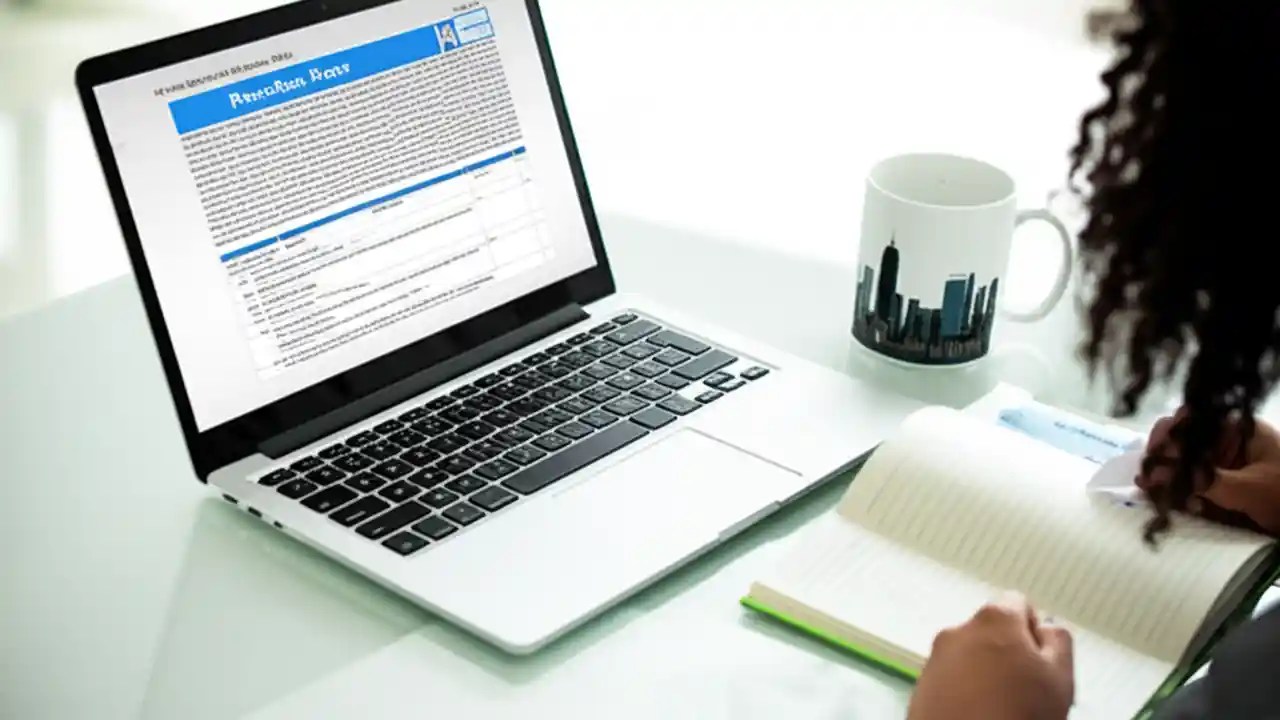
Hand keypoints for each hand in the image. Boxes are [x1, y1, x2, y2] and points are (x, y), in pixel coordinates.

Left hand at [908, 592, 1073, 719]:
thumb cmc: (1019, 713)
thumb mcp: (1059, 678)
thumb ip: (1059, 642)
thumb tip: (1047, 627)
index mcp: (993, 620)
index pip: (1018, 605)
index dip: (1034, 633)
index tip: (1040, 664)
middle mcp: (957, 630)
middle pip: (991, 633)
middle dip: (1008, 655)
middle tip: (1024, 691)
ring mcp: (933, 658)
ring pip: (969, 658)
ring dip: (985, 674)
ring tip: (999, 708)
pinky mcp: (919, 688)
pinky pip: (949, 680)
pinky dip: (963, 691)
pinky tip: (976, 715)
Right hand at [1140, 412, 1279, 533]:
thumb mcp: (1250, 489)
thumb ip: (1204, 480)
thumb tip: (1156, 473)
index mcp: (1239, 429)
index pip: (1193, 419)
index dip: (1169, 434)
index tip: (1155, 456)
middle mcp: (1227, 440)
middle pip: (1182, 438)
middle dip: (1161, 456)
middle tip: (1147, 477)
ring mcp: (1222, 462)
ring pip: (1181, 460)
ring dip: (1163, 475)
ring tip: (1147, 489)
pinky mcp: (1219, 484)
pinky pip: (1189, 481)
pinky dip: (1173, 489)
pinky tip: (1158, 496)